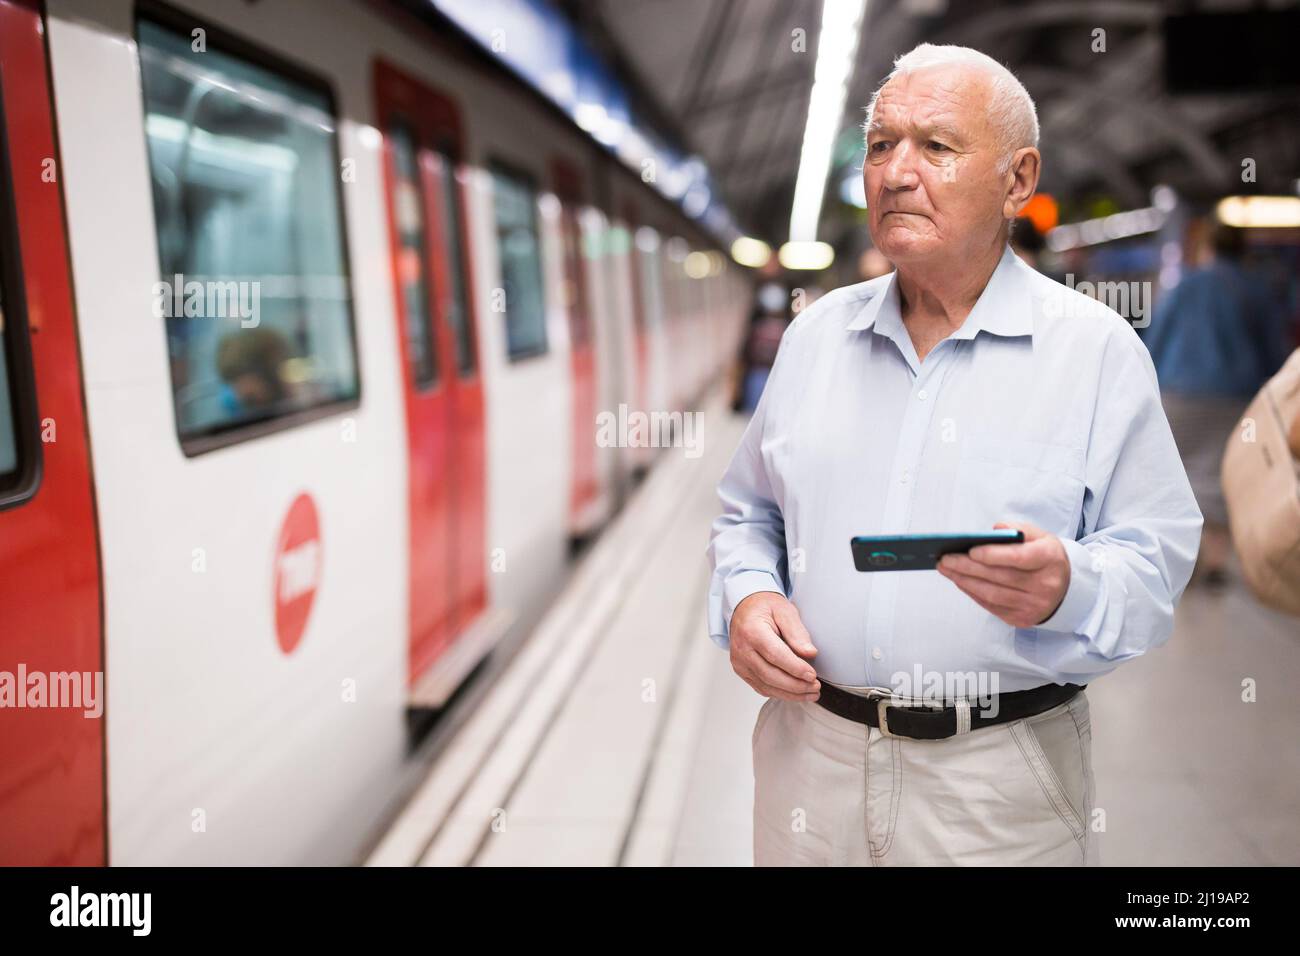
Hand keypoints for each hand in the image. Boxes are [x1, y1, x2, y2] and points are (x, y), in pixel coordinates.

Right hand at [729, 591, 819, 700]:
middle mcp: (742, 649)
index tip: (812, 675)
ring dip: (790, 694)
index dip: (795, 668)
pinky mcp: (742, 671)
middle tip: (815, 686)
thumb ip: (797, 632)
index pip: (775, 655)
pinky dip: (779, 693)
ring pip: (765, 685)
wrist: (745, 609)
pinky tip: (795, 693)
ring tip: (810, 693)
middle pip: (770, 675)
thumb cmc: (765, 608)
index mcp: (752, 631)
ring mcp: (739, 662)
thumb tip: (810, 653)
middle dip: (795, 685)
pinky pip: (761, 687)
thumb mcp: (784, 610)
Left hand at [937, 521, 1069, 627]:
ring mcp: (1034, 605)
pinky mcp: (1023, 618)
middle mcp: (1045, 585)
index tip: (970, 550)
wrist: (1066, 588)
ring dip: (964, 581)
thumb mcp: (1040, 536)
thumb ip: (1018, 529)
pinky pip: (992, 606)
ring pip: (992, 594)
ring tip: (946, 569)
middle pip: (999, 577)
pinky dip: (973, 593)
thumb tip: (995, 530)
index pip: (1019, 558)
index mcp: (1049, 559)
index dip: (993, 555)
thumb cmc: (1045, 557)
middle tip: (945, 558)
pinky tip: (960, 581)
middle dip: (967, 567)